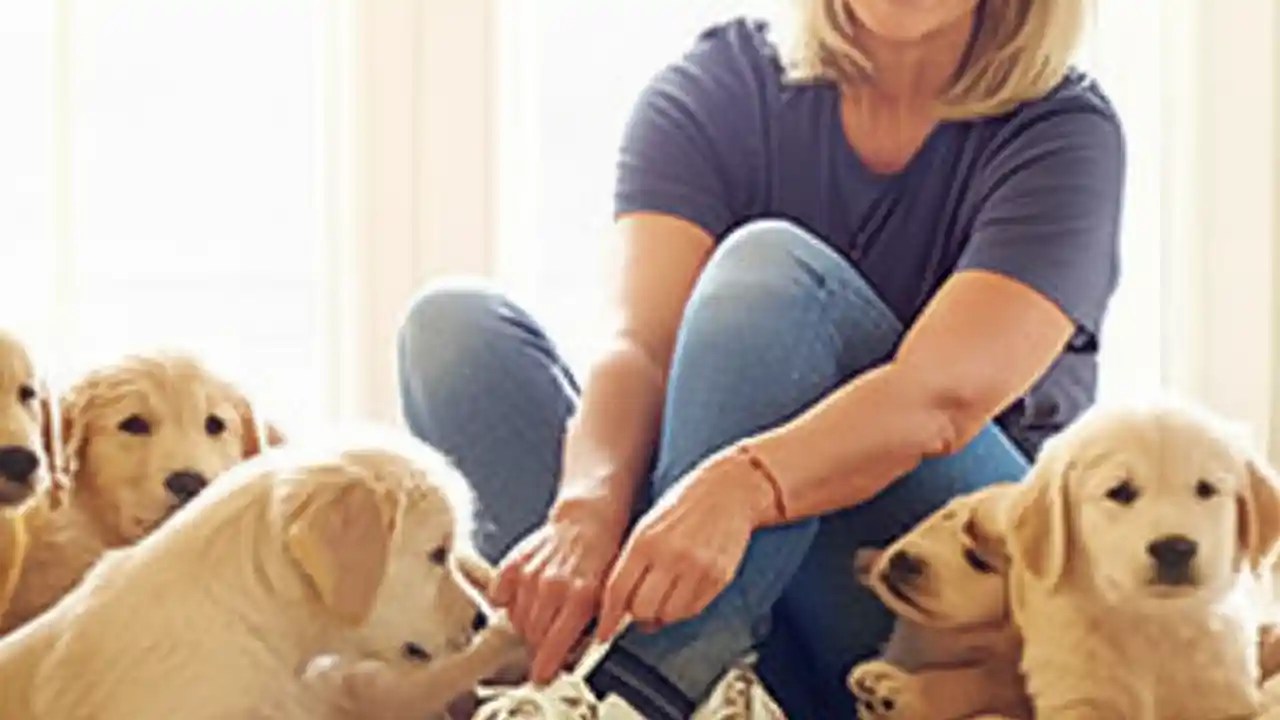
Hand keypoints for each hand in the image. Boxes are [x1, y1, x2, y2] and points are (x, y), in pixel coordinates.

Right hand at [492, 496, 626, 682]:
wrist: (587, 520)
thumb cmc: (600, 558)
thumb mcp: (609, 595)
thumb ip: (595, 626)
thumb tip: (578, 656)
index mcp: (579, 596)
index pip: (554, 644)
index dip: (546, 667)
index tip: (541, 678)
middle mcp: (552, 587)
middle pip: (533, 637)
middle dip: (539, 645)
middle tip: (549, 640)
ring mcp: (529, 575)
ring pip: (516, 621)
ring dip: (527, 626)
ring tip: (542, 616)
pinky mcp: (513, 564)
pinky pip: (498, 597)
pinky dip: (508, 603)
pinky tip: (524, 598)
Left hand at [596, 446, 775, 640]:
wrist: (731, 489)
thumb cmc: (686, 503)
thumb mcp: (648, 524)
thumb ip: (631, 560)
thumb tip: (617, 600)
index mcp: (645, 540)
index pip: (617, 591)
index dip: (607, 618)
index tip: (603, 633)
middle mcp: (670, 556)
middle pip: (641, 609)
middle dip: (635, 616)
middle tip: (637, 610)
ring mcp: (697, 569)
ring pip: (668, 615)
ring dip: (660, 616)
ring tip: (661, 603)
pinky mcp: (719, 578)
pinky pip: (693, 610)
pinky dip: (682, 610)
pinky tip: (681, 596)